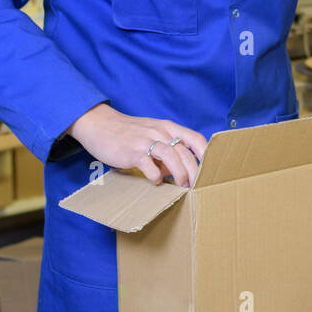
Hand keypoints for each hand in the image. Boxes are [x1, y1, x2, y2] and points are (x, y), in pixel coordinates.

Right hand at [67, 102, 207, 186]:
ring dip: (180, 174)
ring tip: (182, 186)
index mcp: (168, 127)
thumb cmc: (128, 133)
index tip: (212, 170)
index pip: (195, 138)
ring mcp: (146, 141)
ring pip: (172, 156)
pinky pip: (149, 165)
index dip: (206, 154)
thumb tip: (177, 172)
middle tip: (197, 186)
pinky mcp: (132, 152)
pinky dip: (155, 176)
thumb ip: (166, 151)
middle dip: (195, 172)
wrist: (100, 125)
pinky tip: (155, 181)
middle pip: (186, 152)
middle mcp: (160, 132)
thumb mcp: (152, 135)